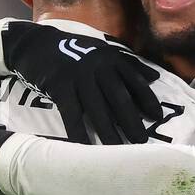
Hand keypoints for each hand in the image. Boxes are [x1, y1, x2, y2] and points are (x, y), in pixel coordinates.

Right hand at [1, 21, 162, 144]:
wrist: (37, 44)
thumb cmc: (75, 51)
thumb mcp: (104, 52)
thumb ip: (129, 65)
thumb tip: (155, 76)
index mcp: (112, 60)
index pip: (135, 81)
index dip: (148, 100)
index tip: (157, 118)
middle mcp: (98, 68)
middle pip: (119, 99)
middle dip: (132, 122)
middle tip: (142, 141)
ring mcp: (79, 77)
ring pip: (97, 109)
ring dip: (109, 132)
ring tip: (119, 149)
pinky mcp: (60, 86)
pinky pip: (72, 114)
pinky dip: (79, 131)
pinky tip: (86, 146)